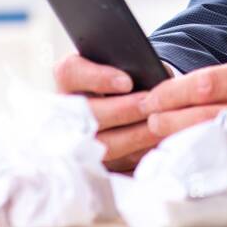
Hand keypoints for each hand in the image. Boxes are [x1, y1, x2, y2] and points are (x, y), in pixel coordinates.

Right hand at [52, 54, 166, 171]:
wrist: (129, 99)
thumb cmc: (128, 75)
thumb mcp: (127, 64)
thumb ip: (131, 66)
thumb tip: (149, 75)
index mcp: (71, 77)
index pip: (70, 73)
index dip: (97, 77)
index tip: (127, 82)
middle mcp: (68, 109)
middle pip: (87, 113)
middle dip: (121, 110)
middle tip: (148, 104)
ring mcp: (81, 139)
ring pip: (102, 144)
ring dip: (134, 135)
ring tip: (159, 125)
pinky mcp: (99, 161)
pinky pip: (118, 162)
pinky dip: (141, 152)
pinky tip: (159, 143)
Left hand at [140, 57, 226, 185]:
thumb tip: (193, 88)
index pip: (211, 81)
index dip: (173, 89)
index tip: (152, 94)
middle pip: (208, 115)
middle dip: (169, 119)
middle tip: (146, 119)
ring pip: (218, 146)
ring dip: (182, 146)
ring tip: (158, 143)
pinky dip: (210, 167)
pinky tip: (193, 165)